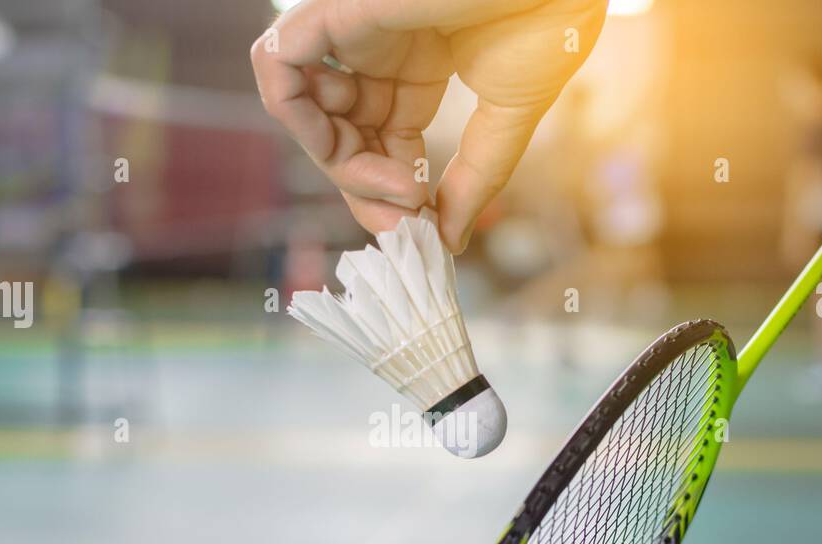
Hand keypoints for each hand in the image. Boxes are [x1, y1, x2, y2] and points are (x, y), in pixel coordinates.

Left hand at [252, 0, 607, 252]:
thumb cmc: (544, 19)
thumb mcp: (507, 115)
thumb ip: (474, 178)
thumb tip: (450, 242)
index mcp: (415, 68)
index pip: (377, 144)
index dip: (390, 193)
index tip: (423, 231)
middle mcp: (377, 51)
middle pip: (340, 137)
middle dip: (365, 190)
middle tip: (409, 222)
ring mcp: (354, 30)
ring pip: (305, 111)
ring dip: (341, 166)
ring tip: (403, 189)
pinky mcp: (337, 9)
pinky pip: (277, 63)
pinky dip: (297, 116)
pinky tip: (346, 151)